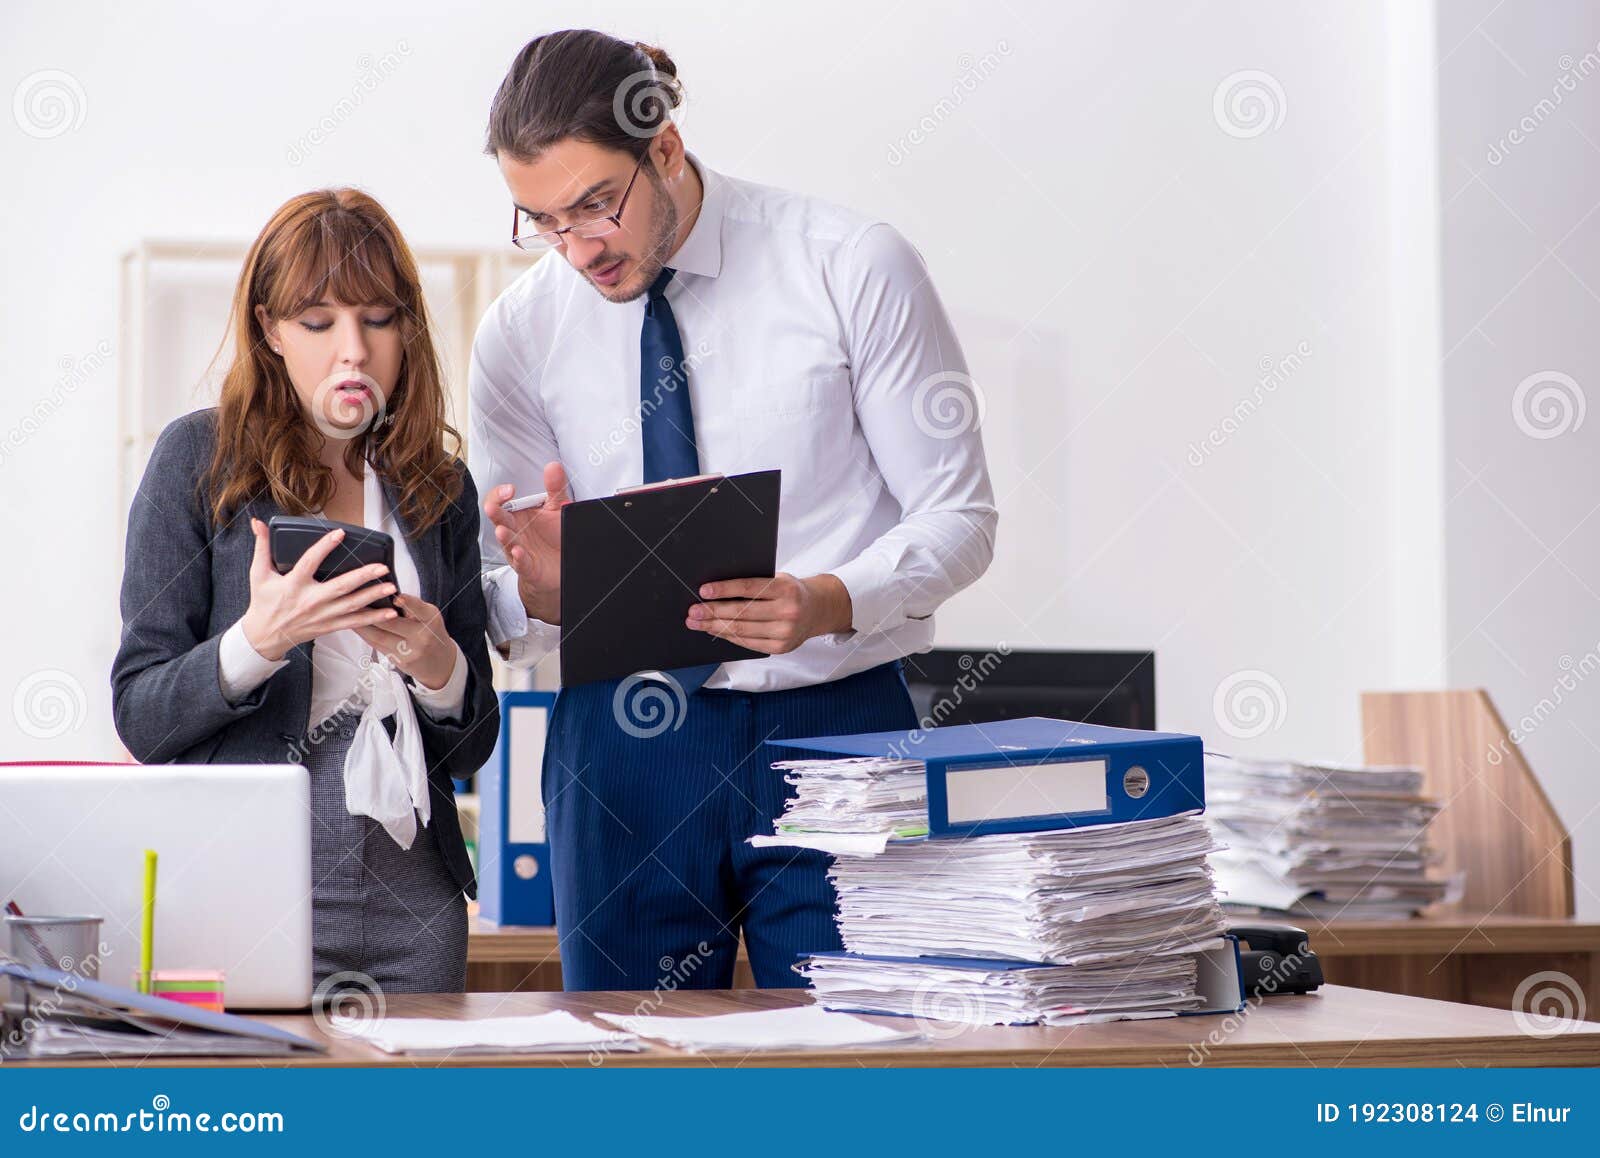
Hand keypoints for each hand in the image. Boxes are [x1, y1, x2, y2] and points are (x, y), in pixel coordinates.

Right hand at [240, 518, 399, 661]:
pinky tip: (390, 612)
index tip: (340, 534)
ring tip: (391, 587)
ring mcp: (322, 615)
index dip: (324, 546)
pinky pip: (354, 623)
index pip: (310, 561)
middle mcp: (311, 600)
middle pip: (341, 587)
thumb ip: (262, 547)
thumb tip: (257, 523)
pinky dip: (373, 618)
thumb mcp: (259, 574)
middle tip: (382, 567)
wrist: (264, 636)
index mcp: (293, 584)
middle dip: (363, 576)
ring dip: (373, 596)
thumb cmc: (264, 602)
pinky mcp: (329, 626)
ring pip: (352, 605)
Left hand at [353, 594, 457, 689]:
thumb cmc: (431, 633)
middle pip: (392, 624)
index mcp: (431, 621)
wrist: (439, 663)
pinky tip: (354, 625)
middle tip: (356, 599)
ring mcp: (408, 652)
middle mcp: (421, 638)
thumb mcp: (429, 616)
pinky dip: (364, 633)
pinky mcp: (397, 661)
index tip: (396, 597)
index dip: (407, 603)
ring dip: (361, 623)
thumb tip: (386, 595)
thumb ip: (412, 606)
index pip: (419, 610)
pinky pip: (375, 645)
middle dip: (371, 612)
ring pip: (378, 635)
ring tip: (348, 611)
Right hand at [483, 461, 569, 623]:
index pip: (499, 502)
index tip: (509, 489)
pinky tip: (519, 552)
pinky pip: (521, 563)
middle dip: (495, 513)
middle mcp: (514, 531)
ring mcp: (518, 549)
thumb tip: (553, 465)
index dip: (499, 495)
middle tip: (493, 507)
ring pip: (507, 542)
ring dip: (504, 537)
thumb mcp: (556, 508)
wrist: (560, 564)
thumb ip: (555, 488)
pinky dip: (519, 558)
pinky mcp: (528, 567)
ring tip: (502, 531)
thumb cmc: (553, 535)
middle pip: (499, 520)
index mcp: (517, 515)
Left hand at [685, 573, 853, 654]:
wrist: (818, 610)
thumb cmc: (791, 591)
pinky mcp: (781, 647)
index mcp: (786, 589)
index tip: (704, 591)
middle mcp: (787, 611)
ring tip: (697, 622)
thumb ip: (755, 584)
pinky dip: (728, 636)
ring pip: (742, 630)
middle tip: (693, 611)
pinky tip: (715, 630)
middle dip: (713, 612)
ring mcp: (785, 632)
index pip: (749, 588)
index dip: (724, 589)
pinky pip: (747, 643)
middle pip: (742, 613)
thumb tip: (715, 590)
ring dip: (715, 626)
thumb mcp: (779, 579)